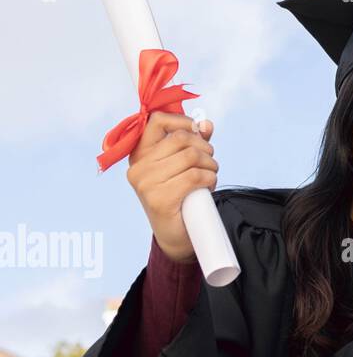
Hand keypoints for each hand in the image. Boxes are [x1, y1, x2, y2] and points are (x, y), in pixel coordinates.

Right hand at [125, 112, 216, 263]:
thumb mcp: (185, 164)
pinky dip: (209, 179)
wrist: (176, 235)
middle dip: (205, 148)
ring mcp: (146, 184)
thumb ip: (194, 141)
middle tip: (210, 162)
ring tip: (209, 176)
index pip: (157, 121)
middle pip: (182, 138)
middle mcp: (138, 168)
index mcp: (140, 155)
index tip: (198, 131)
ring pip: (192, 157)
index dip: (183, 121)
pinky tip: (207, 187)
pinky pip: (195, 176)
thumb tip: (206, 123)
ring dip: (210, 166)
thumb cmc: (181, 195)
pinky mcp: (159, 199)